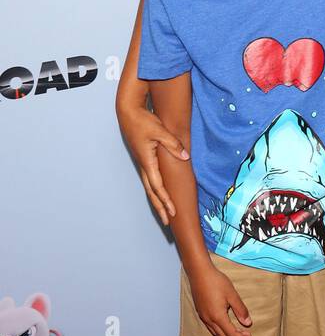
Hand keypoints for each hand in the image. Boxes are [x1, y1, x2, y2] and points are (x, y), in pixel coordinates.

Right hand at [117, 100, 189, 223]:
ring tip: (163, 214)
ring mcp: (142, 164)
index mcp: (147, 162)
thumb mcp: (160, 131)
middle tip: (167, 222)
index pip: (158, 186)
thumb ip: (173, 144)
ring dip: (157, 201)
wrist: (128, 113)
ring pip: (149, 188)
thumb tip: (186, 157)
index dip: (166, 200)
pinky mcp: (144, 160)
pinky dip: (155, 191)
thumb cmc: (143, 121)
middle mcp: (144, 166)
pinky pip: (150, 180)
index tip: (172, 212)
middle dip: (160, 208)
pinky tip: (159, 195)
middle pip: (152, 192)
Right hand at [189, 264, 252, 335]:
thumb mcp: (232, 295)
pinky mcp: (200, 312)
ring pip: (216, 333)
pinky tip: (225, 324)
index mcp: (218, 316)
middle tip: (247, 335)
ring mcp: (203, 316)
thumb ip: (240, 310)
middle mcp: (209, 319)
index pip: (231, 334)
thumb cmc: (216, 282)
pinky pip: (210, 327)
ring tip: (238, 331)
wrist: (199, 273)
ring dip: (227, 335)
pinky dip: (220, 330)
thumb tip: (248, 323)